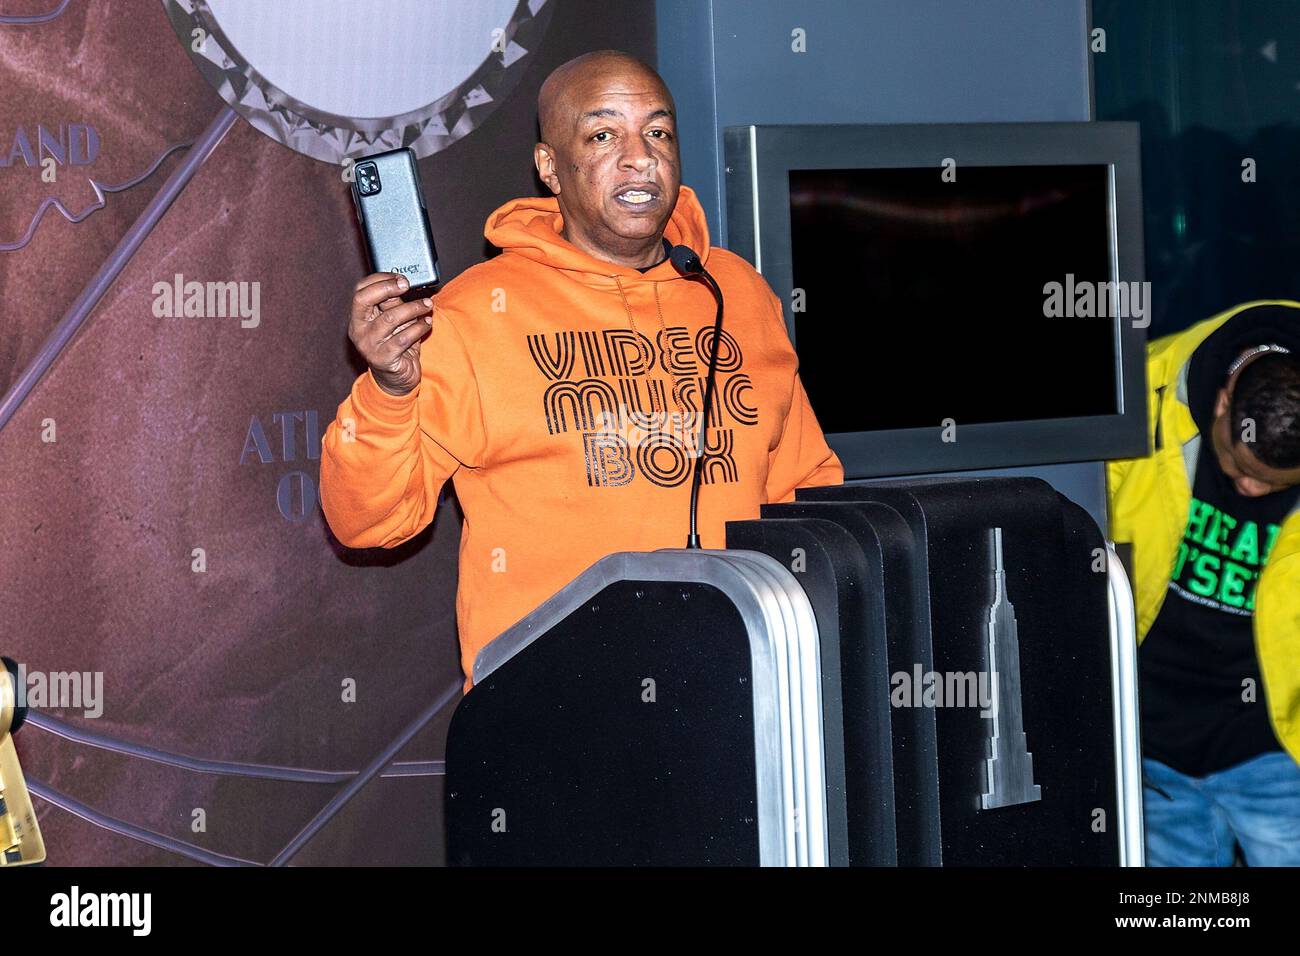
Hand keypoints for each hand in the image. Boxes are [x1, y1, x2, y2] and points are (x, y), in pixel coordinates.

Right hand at [347, 273, 433, 395]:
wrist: (396, 379)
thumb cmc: (395, 346)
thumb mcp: (393, 322)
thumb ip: (393, 304)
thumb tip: (402, 283)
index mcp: (358, 317)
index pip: (360, 290)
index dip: (379, 279)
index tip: (400, 278)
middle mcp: (359, 330)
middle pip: (364, 299)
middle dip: (388, 288)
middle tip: (407, 285)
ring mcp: (369, 345)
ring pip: (390, 318)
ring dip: (413, 308)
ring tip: (427, 306)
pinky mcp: (383, 359)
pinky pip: (403, 338)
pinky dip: (418, 328)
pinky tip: (427, 324)